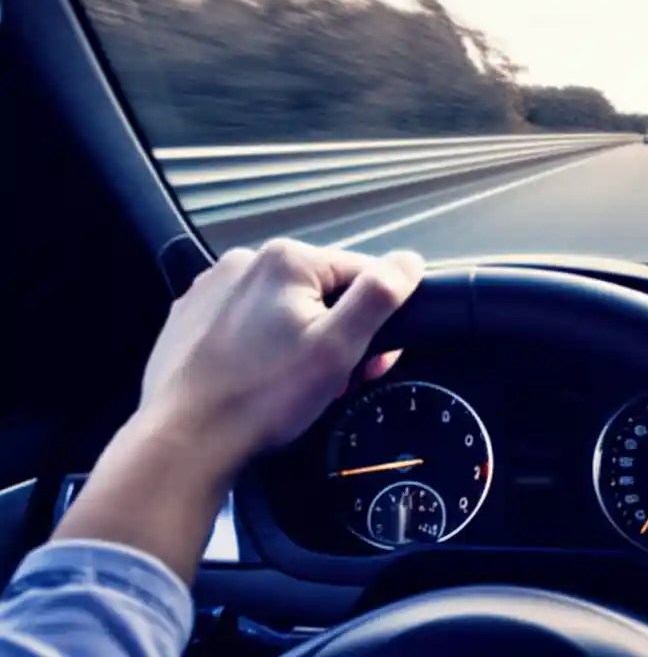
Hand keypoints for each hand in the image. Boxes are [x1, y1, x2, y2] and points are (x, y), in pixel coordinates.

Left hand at [56, 241, 423, 580]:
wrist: (185, 441)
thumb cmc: (262, 399)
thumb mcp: (339, 347)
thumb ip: (379, 296)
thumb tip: (407, 261)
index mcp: (287, 260)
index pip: (362, 275)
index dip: (379, 320)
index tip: (374, 360)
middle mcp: (245, 262)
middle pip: (321, 292)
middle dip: (337, 332)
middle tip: (335, 380)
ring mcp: (212, 289)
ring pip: (282, 308)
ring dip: (301, 339)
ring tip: (294, 385)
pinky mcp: (190, 318)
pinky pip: (245, 323)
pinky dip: (261, 346)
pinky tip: (259, 379)